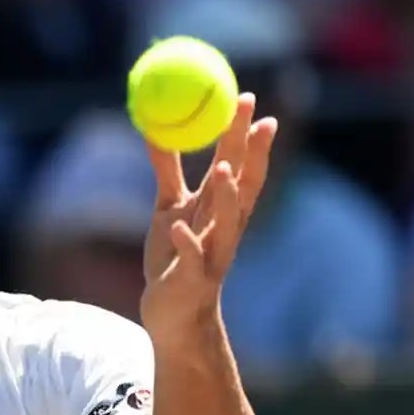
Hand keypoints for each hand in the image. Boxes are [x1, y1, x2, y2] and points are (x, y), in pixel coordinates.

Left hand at [140, 93, 278, 340]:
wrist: (172, 315)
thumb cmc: (174, 258)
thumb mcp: (169, 208)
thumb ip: (168, 171)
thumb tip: (158, 129)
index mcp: (222, 211)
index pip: (241, 166)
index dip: (246, 135)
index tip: (248, 99)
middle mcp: (226, 230)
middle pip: (242, 187)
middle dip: (249, 153)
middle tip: (256, 118)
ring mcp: (213, 255)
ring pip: (226, 223)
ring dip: (226, 197)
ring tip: (222, 169)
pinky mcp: (192, 279)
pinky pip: (191, 259)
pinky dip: (186, 243)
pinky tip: (177, 227)